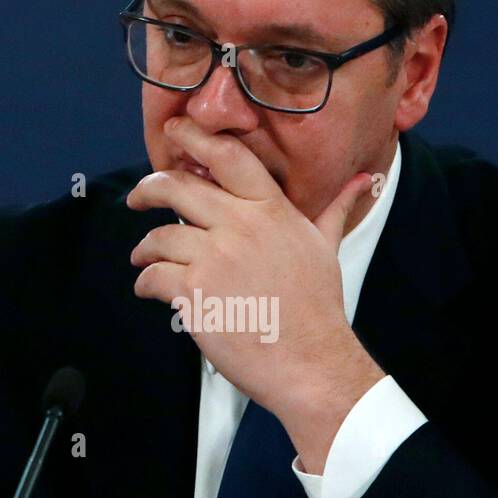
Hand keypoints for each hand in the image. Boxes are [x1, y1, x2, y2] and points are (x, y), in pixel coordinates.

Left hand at [126, 115, 385, 472]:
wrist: (312, 363)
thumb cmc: (317, 309)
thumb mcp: (326, 248)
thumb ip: (334, 209)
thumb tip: (360, 181)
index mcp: (271, 210)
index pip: (229, 157)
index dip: (194, 139)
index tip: (174, 134)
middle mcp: (242, 225)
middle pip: (178, 186)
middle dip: (148, 188)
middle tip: (137, 196)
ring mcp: (216, 256)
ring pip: (160, 235)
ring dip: (145, 248)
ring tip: (144, 257)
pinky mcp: (195, 290)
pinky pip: (153, 275)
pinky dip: (145, 282)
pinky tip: (148, 288)